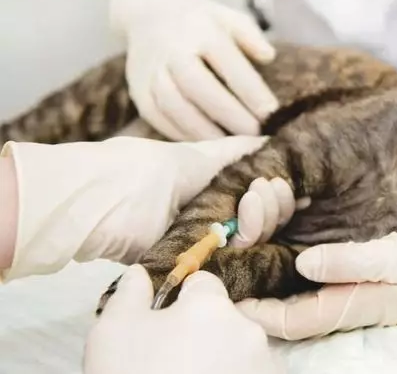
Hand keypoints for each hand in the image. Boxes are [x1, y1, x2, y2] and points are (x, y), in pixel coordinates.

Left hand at [0, 135, 266, 280]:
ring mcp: (208, 242)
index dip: (279, 193)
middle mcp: (216, 220)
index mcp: (216, 195)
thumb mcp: (196, 154)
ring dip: (266, 212)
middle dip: (276, 201)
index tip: (290, 181)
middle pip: (265, 219)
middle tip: (269, 186)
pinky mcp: (199, 261)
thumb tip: (270, 139)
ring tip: (259, 192)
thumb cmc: (145, 170)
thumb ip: (235, 150)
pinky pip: (239, 251)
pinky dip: (251, 229)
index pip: (261, 200)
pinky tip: (250, 207)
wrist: (103, 198)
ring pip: (257, 235)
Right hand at [85, 265, 280, 373]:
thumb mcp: (113, 334)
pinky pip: (249, 370)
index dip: (181, 301)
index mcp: (211, 305)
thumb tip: (140, 273)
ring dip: (220, 357)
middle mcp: (246, 329)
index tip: (165, 326)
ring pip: (238, 347)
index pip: (202, 283)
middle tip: (172, 360)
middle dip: (202, 332)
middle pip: (224, 317)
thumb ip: (130, 296)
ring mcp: (262, 363)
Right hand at [110, 0, 277, 140]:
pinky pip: (158, 117)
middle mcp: (172, 50)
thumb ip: (251, 37)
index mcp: (200, 30)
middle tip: (255, 136)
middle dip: (229, 115)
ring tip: (231, 147)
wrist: (148, 11)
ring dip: (204, 130)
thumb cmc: (202, 21)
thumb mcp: (230, 18)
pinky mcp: (138, 90)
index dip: (251, 92)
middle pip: (199, 87)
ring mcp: (151, 71)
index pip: (229, 64)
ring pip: (174, 106)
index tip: (272, 114)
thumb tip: (269, 57)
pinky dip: (181, 134)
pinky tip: (205, 145)